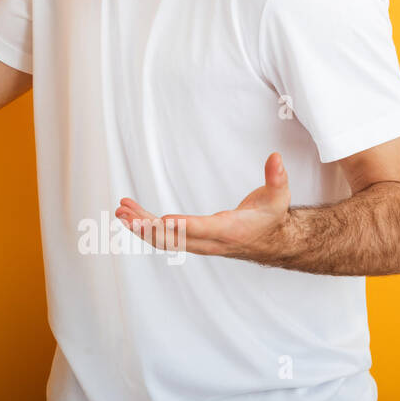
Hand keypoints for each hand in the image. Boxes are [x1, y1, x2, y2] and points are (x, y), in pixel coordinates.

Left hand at [114, 153, 293, 260]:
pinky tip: (130, 212)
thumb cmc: (271, 216)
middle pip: (174, 239)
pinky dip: (145, 224)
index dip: (182, 226)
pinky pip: (164, 235)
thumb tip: (276, 158)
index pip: (202, 229)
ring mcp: (198, 243)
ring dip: (140, 226)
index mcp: (229, 230)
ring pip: (164, 239)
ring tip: (121, 211)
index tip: (162, 220)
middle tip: (126, 214)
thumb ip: (276, 178)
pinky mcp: (191, 239)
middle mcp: (209, 241)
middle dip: (148, 227)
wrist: (271, 241)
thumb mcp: (278, 196)